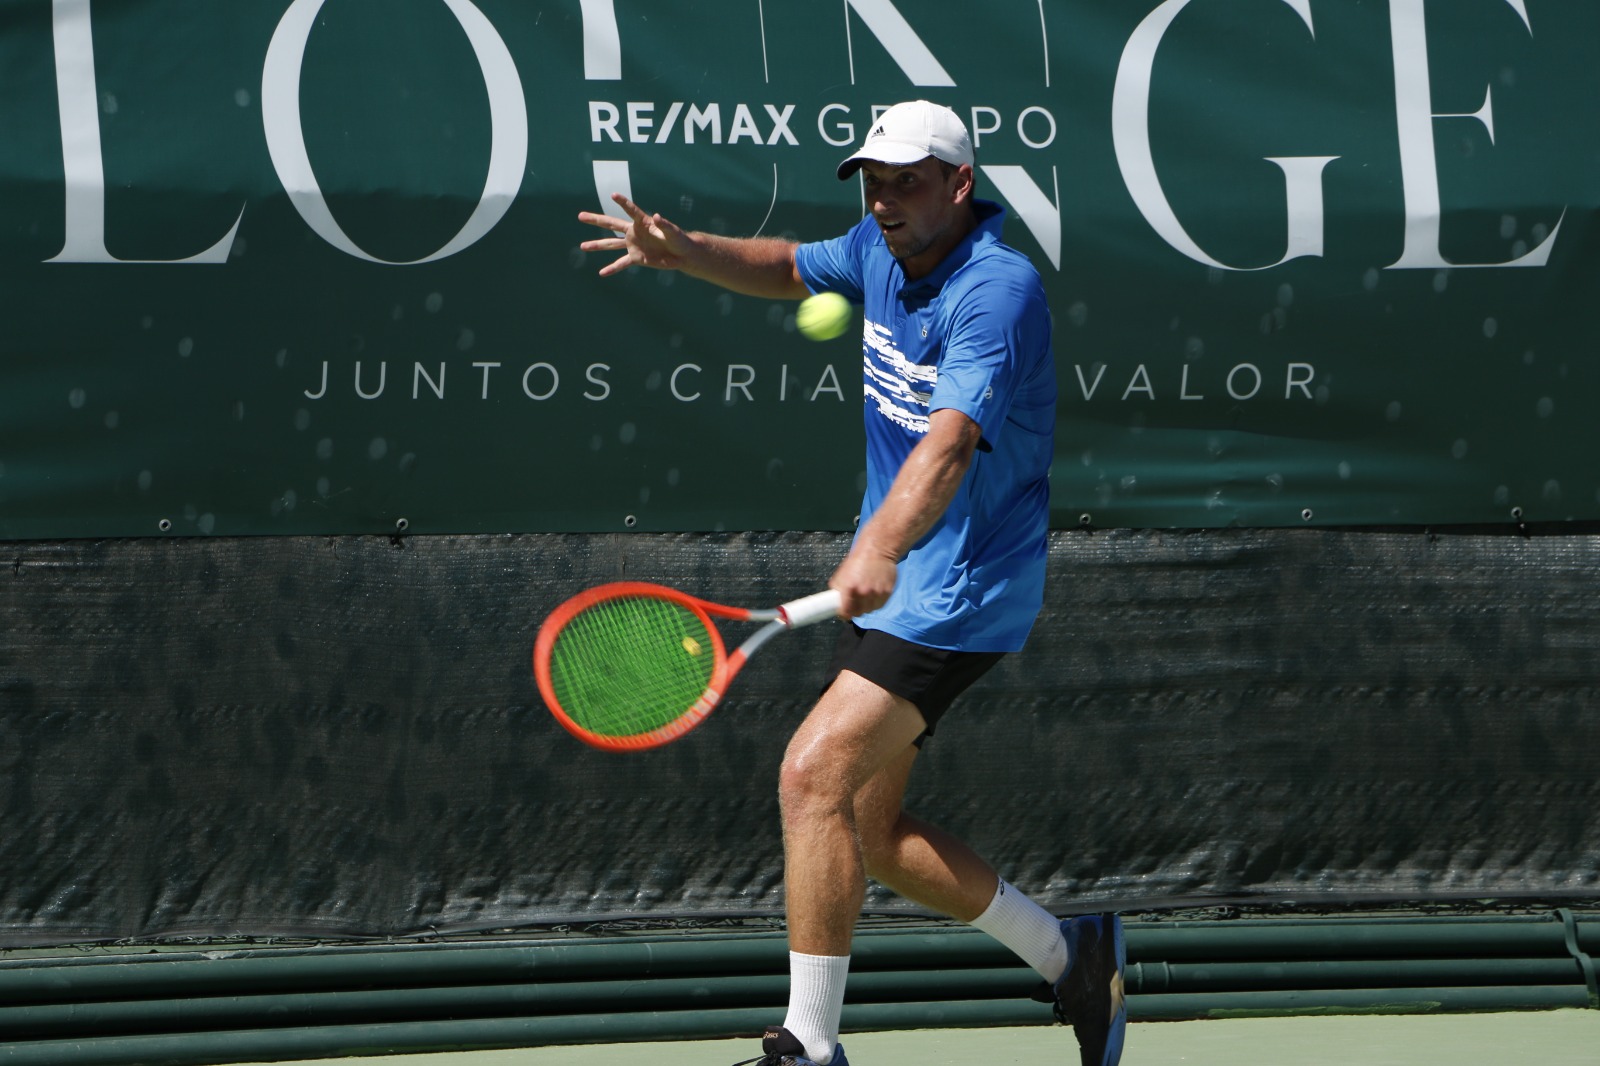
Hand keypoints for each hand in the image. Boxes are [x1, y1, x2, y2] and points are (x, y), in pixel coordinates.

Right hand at [577, 193, 693, 276]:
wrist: (681, 255)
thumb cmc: (678, 239)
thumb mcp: (673, 231)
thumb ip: (664, 225)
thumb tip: (656, 216)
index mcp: (642, 222)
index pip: (630, 211)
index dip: (623, 203)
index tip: (613, 195)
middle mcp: (634, 232)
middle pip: (611, 224)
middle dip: (596, 220)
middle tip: (580, 216)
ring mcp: (633, 245)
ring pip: (611, 244)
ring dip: (597, 245)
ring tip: (582, 246)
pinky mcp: (636, 258)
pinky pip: (621, 263)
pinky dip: (612, 269)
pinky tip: (601, 273)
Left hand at [829, 546, 898, 618]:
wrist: (877, 550)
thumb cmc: (858, 560)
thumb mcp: (842, 572)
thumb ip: (837, 588)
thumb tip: (833, 601)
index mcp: (850, 587)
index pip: (845, 611)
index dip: (844, 614)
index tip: (843, 614)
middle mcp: (864, 592)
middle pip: (858, 613)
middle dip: (854, 610)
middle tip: (854, 604)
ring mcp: (877, 593)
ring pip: (869, 610)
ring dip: (865, 607)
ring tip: (864, 597)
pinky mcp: (887, 592)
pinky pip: (879, 605)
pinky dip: (875, 603)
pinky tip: (873, 594)